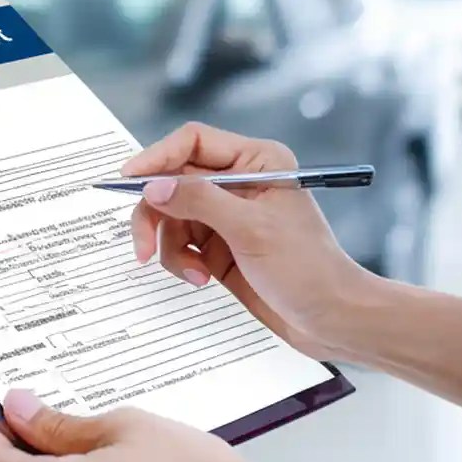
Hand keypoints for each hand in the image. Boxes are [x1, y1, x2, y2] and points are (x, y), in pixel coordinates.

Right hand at [121, 122, 374, 360]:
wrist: (332, 318)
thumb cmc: (308, 269)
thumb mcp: (250, 230)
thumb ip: (199, 201)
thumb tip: (154, 186)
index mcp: (257, 162)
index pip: (193, 142)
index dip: (157, 157)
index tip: (129, 178)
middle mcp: (239, 183)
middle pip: (173, 182)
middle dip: (156, 215)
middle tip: (143, 247)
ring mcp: (228, 216)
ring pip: (172, 216)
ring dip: (171, 247)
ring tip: (193, 273)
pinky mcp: (221, 246)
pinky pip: (181, 244)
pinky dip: (182, 262)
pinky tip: (201, 278)